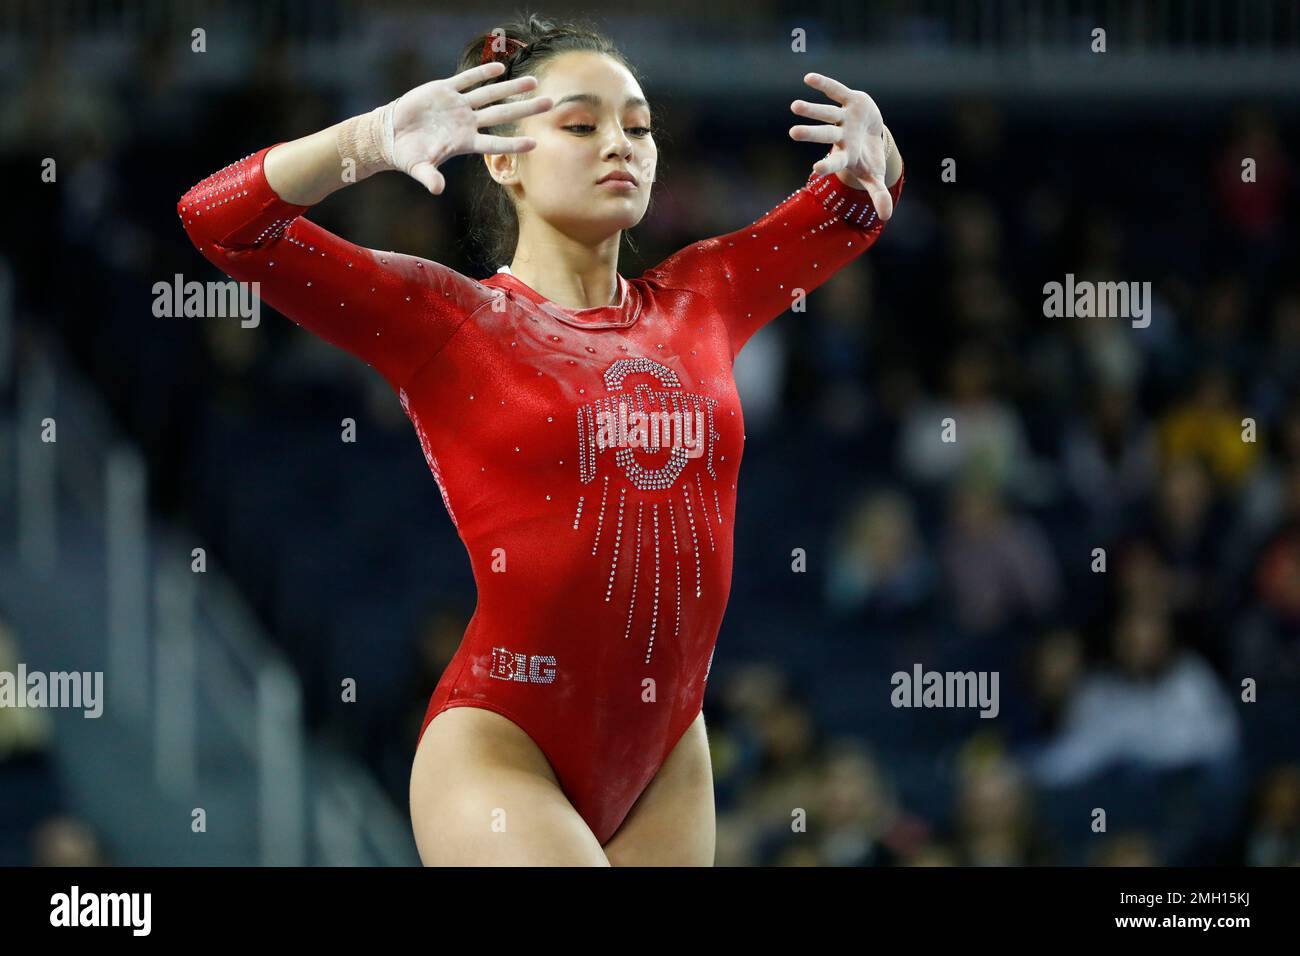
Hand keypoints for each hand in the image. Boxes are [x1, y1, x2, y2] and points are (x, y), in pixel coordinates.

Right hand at [391, 61, 553, 194]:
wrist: (391, 134)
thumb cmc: (407, 155)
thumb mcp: (418, 167)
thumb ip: (429, 177)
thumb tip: (437, 189)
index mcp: (464, 142)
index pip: (494, 143)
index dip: (513, 143)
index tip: (535, 142)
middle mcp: (467, 122)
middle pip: (502, 114)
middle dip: (525, 109)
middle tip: (551, 103)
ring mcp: (458, 105)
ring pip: (490, 94)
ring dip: (511, 87)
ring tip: (534, 81)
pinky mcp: (444, 90)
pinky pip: (466, 80)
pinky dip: (481, 74)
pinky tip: (499, 67)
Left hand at [789, 73, 892, 219]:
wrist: (873, 134)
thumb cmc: (869, 158)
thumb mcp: (875, 176)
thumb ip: (878, 195)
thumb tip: (886, 217)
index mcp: (845, 156)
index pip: (834, 162)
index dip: (827, 165)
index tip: (815, 169)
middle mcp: (840, 137)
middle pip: (824, 136)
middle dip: (811, 134)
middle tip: (792, 133)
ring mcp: (843, 119)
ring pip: (825, 114)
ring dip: (811, 110)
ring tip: (794, 106)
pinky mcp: (850, 101)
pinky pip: (835, 92)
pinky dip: (824, 84)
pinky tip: (808, 78)